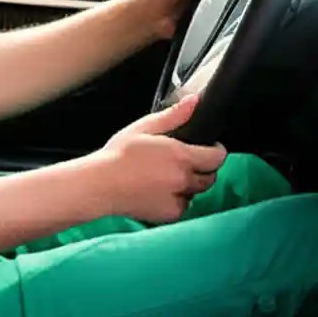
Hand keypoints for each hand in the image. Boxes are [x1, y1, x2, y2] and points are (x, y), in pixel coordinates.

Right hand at [87, 94, 227, 223]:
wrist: (99, 185)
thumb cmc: (118, 156)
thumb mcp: (145, 128)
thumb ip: (174, 115)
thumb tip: (194, 101)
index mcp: (181, 156)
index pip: (218, 157)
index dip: (215, 150)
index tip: (207, 147)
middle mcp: (183, 180)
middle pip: (210, 176)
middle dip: (203, 168)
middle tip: (184, 161)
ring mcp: (177, 200)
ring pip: (197, 191)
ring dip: (190, 184)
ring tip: (167, 176)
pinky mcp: (170, 214)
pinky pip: (184, 205)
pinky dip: (178, 199)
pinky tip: (160, 190)